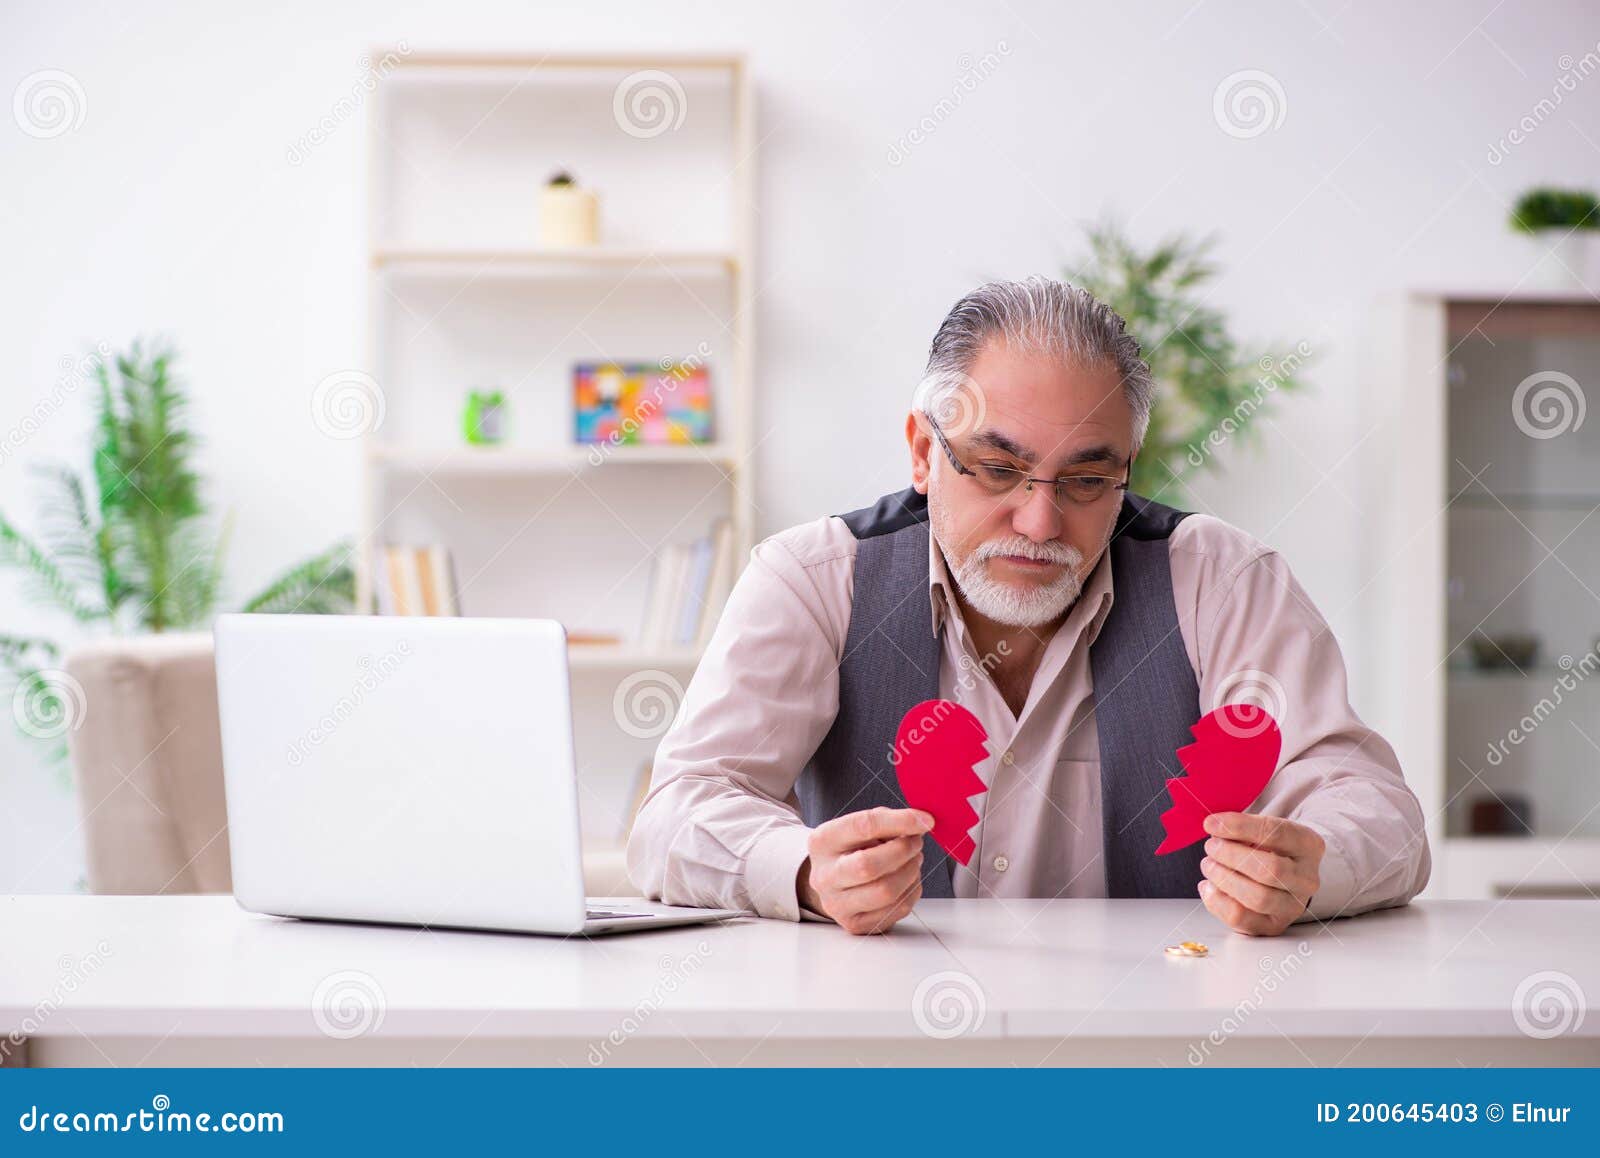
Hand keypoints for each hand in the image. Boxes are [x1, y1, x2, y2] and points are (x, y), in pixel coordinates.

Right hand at [797, 807, 933, 934]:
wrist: (834, 882)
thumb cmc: (852, 850)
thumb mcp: (861, 828)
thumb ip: (887, 820)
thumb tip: (919, 822)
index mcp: (823, 842)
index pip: (863, 827)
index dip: (899, 822)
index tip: (924, 820)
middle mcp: (824, 875)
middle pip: (869, 866)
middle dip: (903, 851)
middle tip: (916, 843)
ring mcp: (837, 904)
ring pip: (886, 891)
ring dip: (911, 872)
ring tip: (913, 860)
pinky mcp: (855, 923)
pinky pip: (896, 909)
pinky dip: (911, 891)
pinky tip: (907, 880)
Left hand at [1197, 811, 1323, 935]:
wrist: (1283, 877)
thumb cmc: (1268, 848)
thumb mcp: (1262, 830)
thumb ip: (1241, 828)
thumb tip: (1214, 826)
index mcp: (1308, 845)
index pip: (1276, 833)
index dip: (1239, 827)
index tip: (1211, 824)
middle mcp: (1307, 879)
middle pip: (1270, 870)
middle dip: (1231, 856)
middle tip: (1211, 847)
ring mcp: (1293, 906)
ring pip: (1258, 898)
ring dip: (1224, 879)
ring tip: (1209, 865)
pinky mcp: (1274, 926)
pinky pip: (1241, 918)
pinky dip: (1217, 901)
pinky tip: (1208, 886)